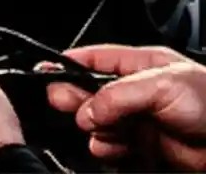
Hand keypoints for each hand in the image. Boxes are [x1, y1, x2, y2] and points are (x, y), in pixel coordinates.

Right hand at [47, 44, 205, 169]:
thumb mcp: (162, 85)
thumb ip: (117, 94)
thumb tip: (86, 110)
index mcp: (142, 65)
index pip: (95, 58)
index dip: (68, 64)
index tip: (46, 71)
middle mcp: (137, 91)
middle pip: (90, 91)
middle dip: (74, 97)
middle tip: (64, 103)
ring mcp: (139, 119)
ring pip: (97, 122)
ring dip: (93, 128)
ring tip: (102, 130)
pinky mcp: (143, 146)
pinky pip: (110, 146)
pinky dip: (105, 148)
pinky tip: (112, 147)